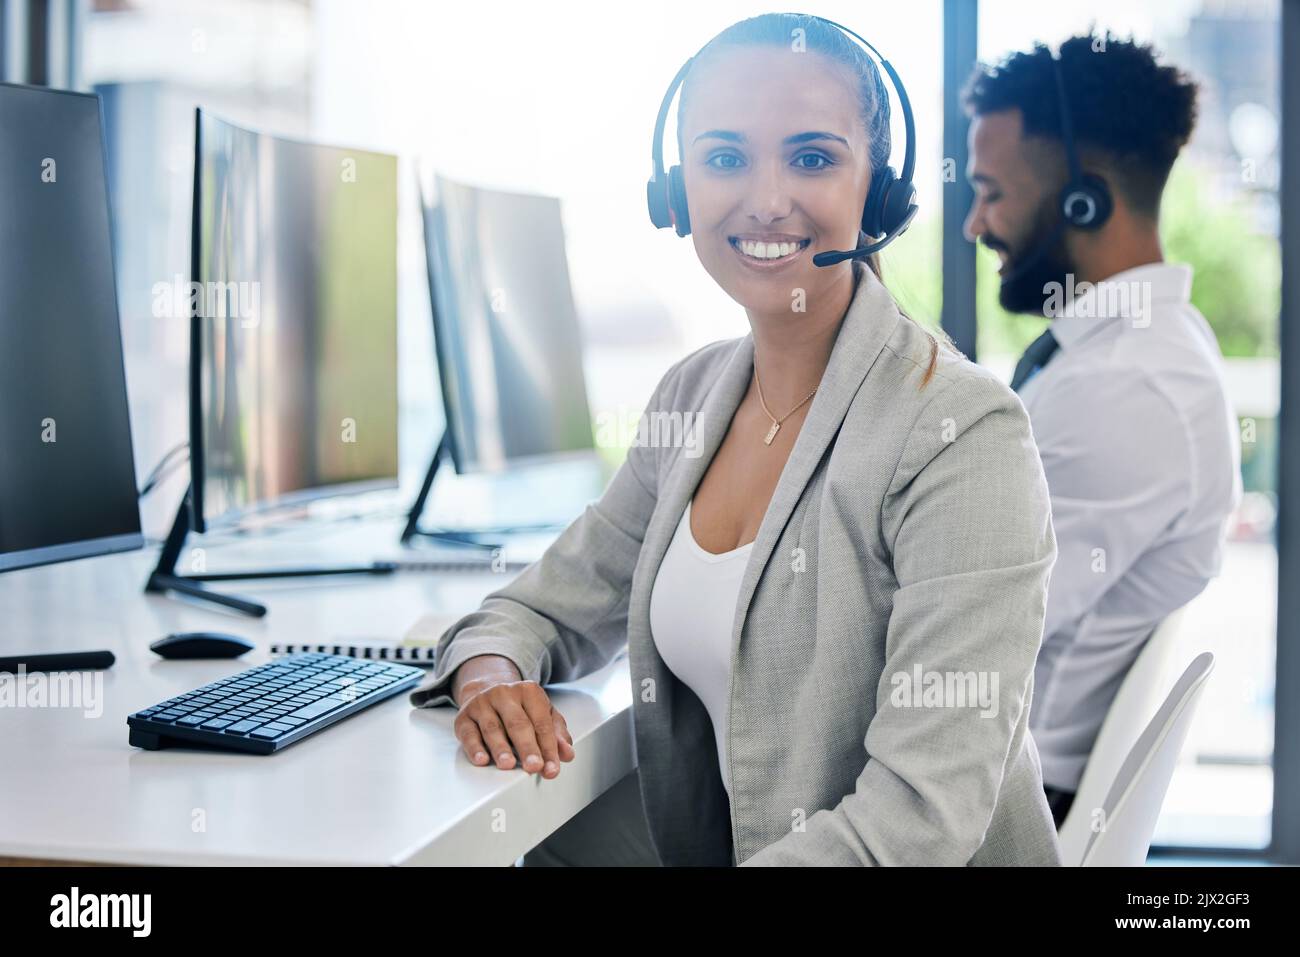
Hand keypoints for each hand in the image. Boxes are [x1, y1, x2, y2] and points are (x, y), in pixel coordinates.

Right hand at [451, 655, 574, 778]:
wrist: (486, 689)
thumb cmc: (519, 708)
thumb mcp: (542, 714)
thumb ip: (557, 733)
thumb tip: (567, 754)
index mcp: (528, 691)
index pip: (542, 722)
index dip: (549, 747)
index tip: (552, 768)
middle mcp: (504, 693)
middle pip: (518, 724)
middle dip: (527, 747)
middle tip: (534, 766)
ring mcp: (482, 703)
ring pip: (492, 728)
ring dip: (500, 748)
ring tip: (508, 765)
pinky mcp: (464, 717)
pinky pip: (469, 733)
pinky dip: (474, 748)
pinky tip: (482, 760)